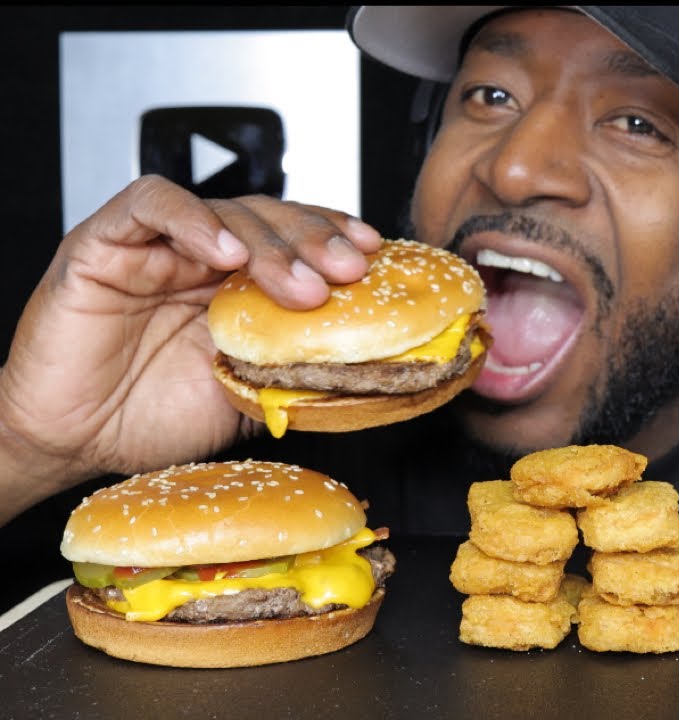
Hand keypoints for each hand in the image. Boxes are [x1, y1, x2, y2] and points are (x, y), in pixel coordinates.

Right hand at [0, 175, 382, 521]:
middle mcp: (202, 258)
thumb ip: (292, 371)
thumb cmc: (151, 419)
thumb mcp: (245, 396)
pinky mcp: (104, 244)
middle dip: (315, 240)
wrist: (72, 441)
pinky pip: (150, 206)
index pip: (296, 238)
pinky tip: (225, 251)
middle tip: (348, 271)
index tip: (375, 255)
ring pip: (223, 210)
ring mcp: (157, 247)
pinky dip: (194, 219)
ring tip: (300, 283)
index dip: (335, 236)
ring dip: (270, 242)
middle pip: (269, 219)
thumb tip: (363, 369)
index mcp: (239, 286)